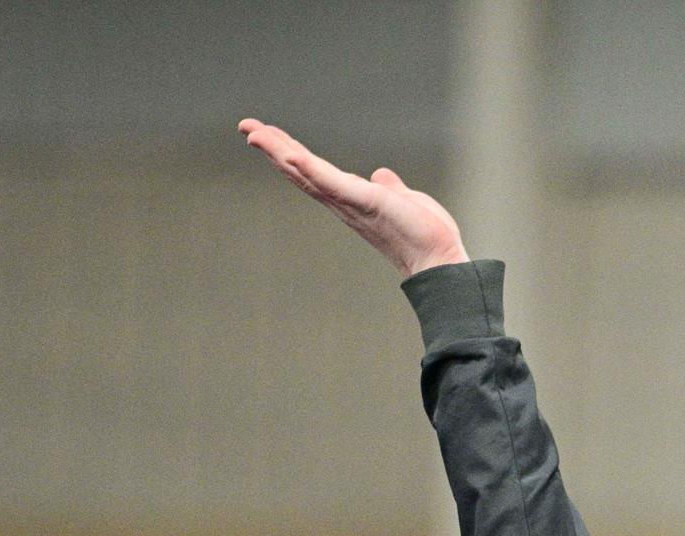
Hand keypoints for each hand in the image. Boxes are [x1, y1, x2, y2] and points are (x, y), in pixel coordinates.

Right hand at [237, 119, 468, 275]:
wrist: (439, 260)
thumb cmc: (422, 235)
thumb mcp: (401, 200)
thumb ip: (389, 187)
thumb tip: (382, 176)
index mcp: (349, 198)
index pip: (311, 171)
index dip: (287, 151)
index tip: (264, 133)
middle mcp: (342, 202)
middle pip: (299, 170)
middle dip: (271, 148)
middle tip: (245, 126)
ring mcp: (350, 203)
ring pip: (307, 174)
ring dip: (279, 153)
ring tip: (255, 134)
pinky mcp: (365, 202)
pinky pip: (333, 184)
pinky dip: (312, 170)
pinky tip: (292, 155)